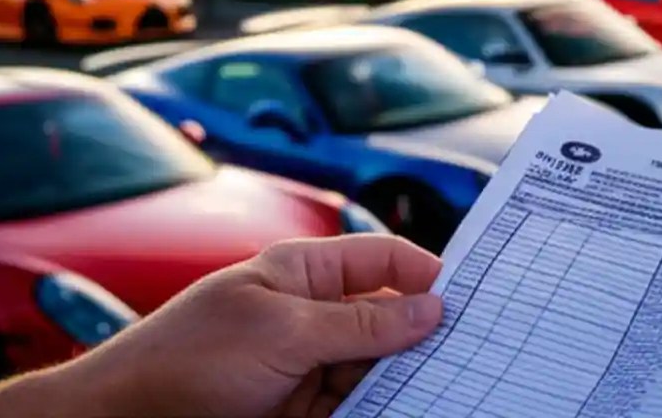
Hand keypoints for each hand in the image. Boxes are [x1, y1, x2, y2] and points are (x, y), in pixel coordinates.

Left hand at [67, 235, 443, 417]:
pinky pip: (357, 404)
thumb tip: (429, 308)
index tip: (473, 296)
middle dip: (424, 333)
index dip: (426, 272)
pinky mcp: (300, 409)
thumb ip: (361, 321)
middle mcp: (309, 315)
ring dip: (408, 376)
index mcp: (301, 272)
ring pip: (377, 367)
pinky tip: (413, 405)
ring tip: (455, 384)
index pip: (380, 259)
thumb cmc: (186, 359)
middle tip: (475, 349)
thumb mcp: (284, 332)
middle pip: (386, 317)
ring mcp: (305, 365)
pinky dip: (383, 406)